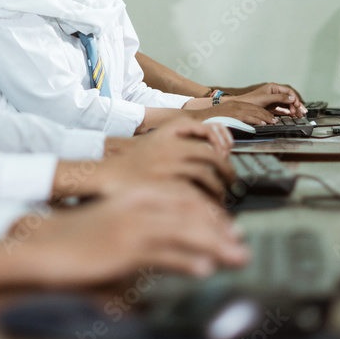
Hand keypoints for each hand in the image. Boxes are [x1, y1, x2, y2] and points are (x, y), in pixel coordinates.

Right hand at [0, 183, 249, 285]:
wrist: (44, 245)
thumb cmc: (76, 237)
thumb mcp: (113, 221)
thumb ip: (141, 223)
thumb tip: (168, 236)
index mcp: (135, 195)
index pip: (185, 197)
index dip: (212, 213)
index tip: (229, 228)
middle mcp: (137, 205)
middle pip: (192, 212)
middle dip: (221, 229)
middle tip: (241, 244)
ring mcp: (131, 226)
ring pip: (186, 231)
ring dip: (216, 246)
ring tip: (236, 258)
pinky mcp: (124, 249)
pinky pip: (164, 254)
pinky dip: (187, 261)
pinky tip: (203, 269)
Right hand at [93, 119, 234, 198]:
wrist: (107, 175)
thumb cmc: (133, 163)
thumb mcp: (157, 142)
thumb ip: (182, 142)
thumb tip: (217, 150)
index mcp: (168, 134)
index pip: (207, 130)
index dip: (223, 141)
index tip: (228, 153)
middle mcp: (168, 147)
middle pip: (209, 155)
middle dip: (226, 170)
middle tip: (232, 181)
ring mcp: (165, 165)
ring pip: (204, 174)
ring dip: (218, 188)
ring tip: (221, 197)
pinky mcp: (163, 185)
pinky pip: (192, 192)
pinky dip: (205, 201)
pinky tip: (207, 208)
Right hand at [195, 100, 277, 124]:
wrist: (199, 118)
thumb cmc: (210, 120)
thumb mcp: (224, 115)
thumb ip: (235, 118)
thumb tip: (244, 125)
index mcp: (234, 104)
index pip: (252, 106)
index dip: (263, 111)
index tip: (270, 117)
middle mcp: (236, 104)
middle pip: (256, 108)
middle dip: (267, 114)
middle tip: (275, 120)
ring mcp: (235, 109)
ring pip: (255, 111)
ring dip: (266, 117)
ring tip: (273, 122)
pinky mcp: (234, 115)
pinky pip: (249, 117)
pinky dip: (258, 120)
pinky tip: (263, 123)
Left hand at [231, 83, 303, 116]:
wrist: (242, 107)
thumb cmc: (251, 100)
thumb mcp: (266, 98)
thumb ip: (280, 98)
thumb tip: (292, 98)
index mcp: (273, 87)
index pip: (288, 91)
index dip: (294, 98)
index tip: (297, 105)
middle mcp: (274, 93)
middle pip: (289, 98)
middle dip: (296, 105)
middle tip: (302, 112)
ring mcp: (274, 100)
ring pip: (287, 104)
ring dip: (293, 109)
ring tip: (299, 115)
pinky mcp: (272, 107)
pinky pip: (282, 109)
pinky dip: (287, 112)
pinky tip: (292, 115)